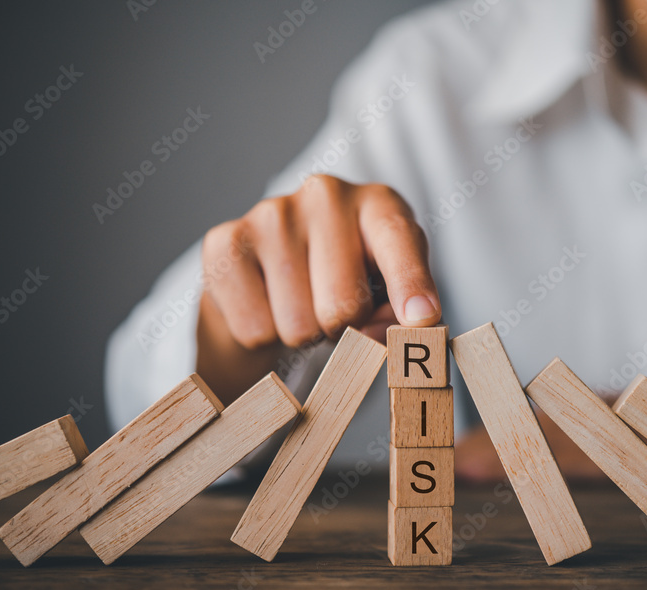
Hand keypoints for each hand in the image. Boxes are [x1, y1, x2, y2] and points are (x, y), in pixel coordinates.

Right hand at [196, 175, 440, 403]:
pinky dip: (264, 336)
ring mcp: (271, 213)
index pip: (398, 242)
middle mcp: (326, 194)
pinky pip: (254, 329)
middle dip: (343, 329)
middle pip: (343, 306)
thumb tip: (379, 337)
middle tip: (336, 314)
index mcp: (379, 203)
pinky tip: (268, 303)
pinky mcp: (225, 241)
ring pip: (297, 325)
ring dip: (303, 335)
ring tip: (302, 304)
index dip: (410, 285)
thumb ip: (400, 315)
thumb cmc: (348, 278)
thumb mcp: (391, 290)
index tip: (421, 318)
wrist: (276, 268)